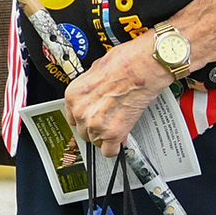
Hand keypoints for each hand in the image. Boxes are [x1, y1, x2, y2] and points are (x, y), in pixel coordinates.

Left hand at [64, 37, 173, 153]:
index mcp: (74, 95)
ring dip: (105, 136)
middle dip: (95, 127)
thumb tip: (95, 96)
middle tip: (108, 120)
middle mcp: (81, 111)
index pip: (72, 117)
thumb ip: (92, 89)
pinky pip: (109, 151)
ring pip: (96, 141)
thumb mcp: (96, 70)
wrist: (143, 66)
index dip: (85, 118)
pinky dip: (114, 148)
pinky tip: (119, 139)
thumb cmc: (124, 62)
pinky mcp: (113, 133)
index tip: (92, 118)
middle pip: (83, 131)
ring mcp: (96, 124)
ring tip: (116, 125)